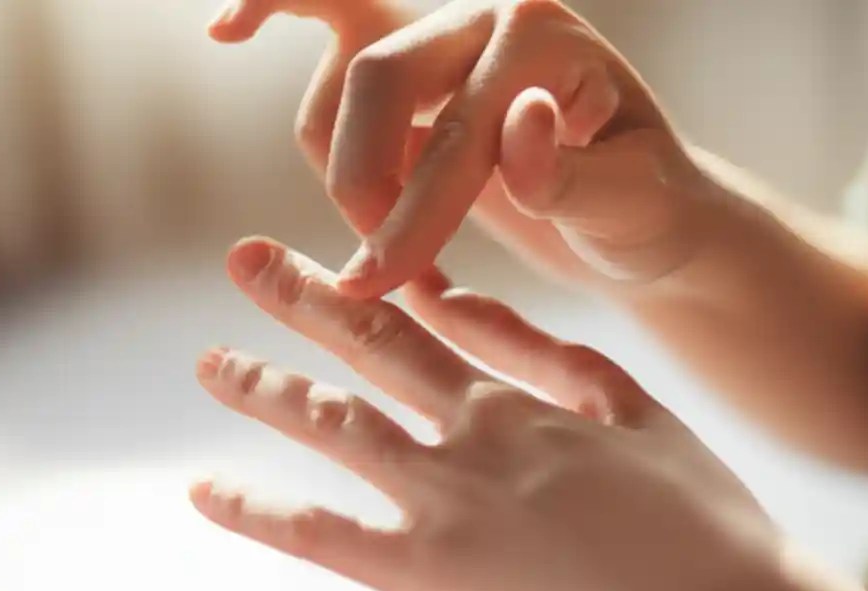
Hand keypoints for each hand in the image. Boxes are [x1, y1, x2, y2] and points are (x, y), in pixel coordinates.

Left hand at [190, 237, 774, 590]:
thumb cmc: (694, 514)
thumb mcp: (628, 403)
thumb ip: (541, 349)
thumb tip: (462, 298)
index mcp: (516, 395)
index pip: (417, 320)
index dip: (364, 282)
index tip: (324, 255)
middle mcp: (464, 435)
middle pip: (362, 350)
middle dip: (298, 298)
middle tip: (241, 259)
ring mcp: (438, 504)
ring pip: (331, 428)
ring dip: (264, 387)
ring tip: (210, 362)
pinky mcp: (426, 578)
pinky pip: (320, 536)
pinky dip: (256, 512)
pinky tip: (202, 490)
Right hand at [207, 0, 713, 295]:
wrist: (633, 202)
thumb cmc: (644, 205)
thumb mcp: (634, 204)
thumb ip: (573, 175)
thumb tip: (519, 119)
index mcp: (543, 36)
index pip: (458, 126)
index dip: (416, 214)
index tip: (384, 285)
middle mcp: (482, 12)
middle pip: (372, 78)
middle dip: (364, 185)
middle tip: (380, 271)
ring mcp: (436, 26)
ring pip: (336, 86)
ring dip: (345, 173)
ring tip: (395, 243)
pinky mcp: (401, 53)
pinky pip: (315, 27)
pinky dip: (267, 12)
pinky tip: (224, 33)